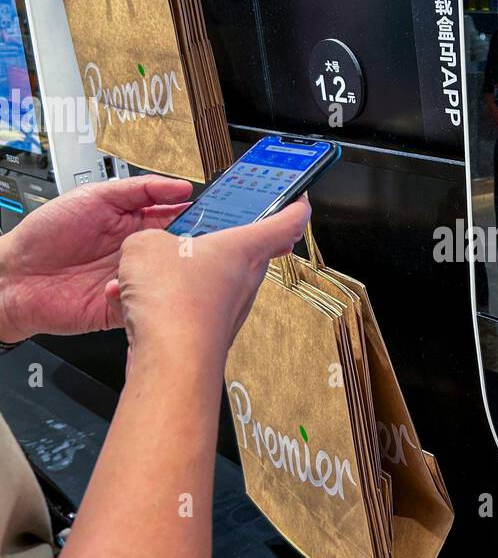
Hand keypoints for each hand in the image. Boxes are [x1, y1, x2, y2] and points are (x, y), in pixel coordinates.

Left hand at [0, 175, 191, 342]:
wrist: (14, 277)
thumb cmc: (45, 234)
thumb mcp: (94, 196)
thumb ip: (139, 190)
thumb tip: (179, 187)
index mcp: (133, 223)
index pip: (176, 217)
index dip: (196, 214)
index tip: (218, 212)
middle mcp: (135, 252)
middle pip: (178, 250)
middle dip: (193, 245)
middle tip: (207, 240)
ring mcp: (131, 280)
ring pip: (168, 279)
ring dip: (172, 273)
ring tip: (175, 264)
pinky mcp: (124, 307)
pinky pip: (147, 304)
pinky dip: (147, 296)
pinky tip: (137, 285)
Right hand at [106, 198, 310, 363]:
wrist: (170, 357)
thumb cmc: (173, 301)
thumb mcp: (145, 244)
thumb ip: (149, 238)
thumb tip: (145, 248)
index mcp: (243, 247)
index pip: (286, 222)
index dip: (295, 207)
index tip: (300, 200)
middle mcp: (244, 280)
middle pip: (247, 252)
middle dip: (226, 240)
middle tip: (207, 229)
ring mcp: (230, 309)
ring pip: (213, 282)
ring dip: (185, 276)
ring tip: (152, 271)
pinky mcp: (210, 333)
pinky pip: (188, 309)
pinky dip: (165, 304)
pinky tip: (138, 304)